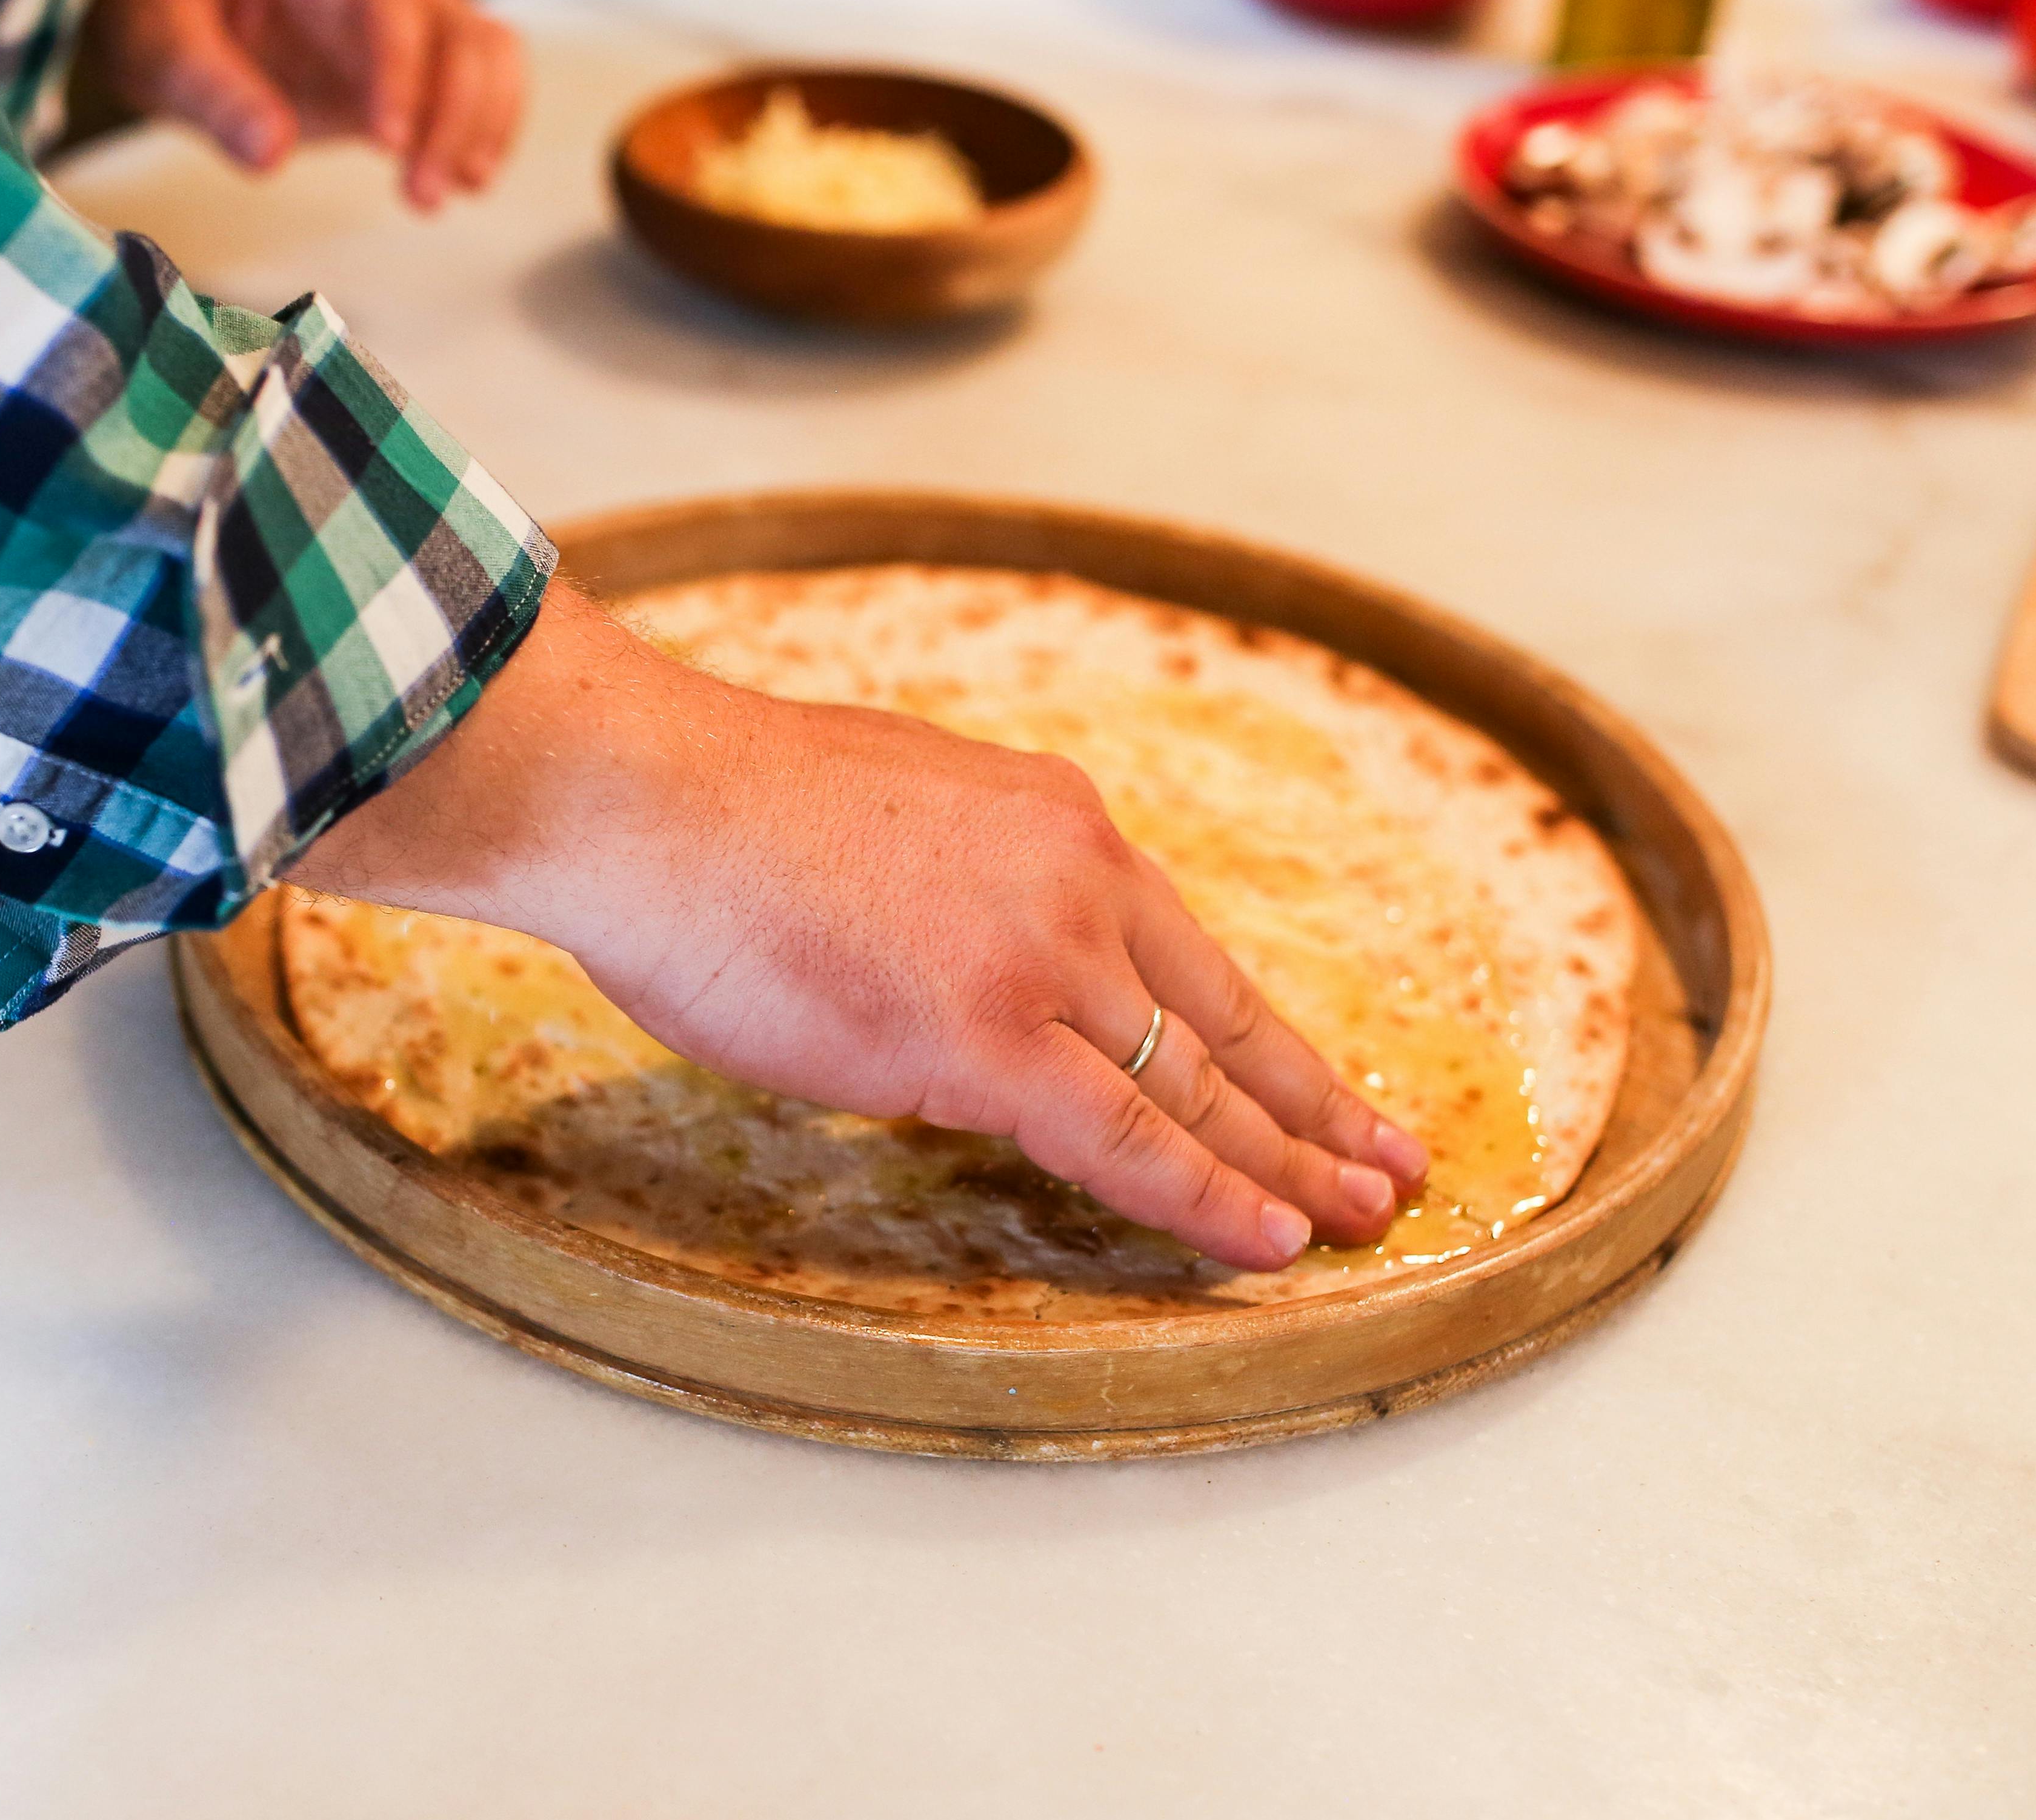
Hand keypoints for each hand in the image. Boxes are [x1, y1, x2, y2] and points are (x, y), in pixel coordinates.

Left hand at [83, 0, 523, 207]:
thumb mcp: (158, 41)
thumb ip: (212, 93)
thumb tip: (269, 155)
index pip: (389, 3)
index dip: (402, 72)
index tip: (387, 145)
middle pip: (459, 28)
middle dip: (454, 116)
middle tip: (420, 197)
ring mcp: (396, 18)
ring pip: (486, 51)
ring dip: (482, 125)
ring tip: (449, 194)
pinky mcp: (403, 65)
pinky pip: (475, 83)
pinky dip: (482, 131)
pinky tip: (462, 183)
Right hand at [291, 592, 1429, 1271]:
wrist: (645, 795)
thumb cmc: (721, 814)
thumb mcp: (894, 815)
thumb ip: (964, 886)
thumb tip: (962, 956)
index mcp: (1052, 822)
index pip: (1186, 955)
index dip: (1262, 1035)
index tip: (1319, 1083)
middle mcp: (1075, 879)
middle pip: (1223, 1018)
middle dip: (1313, 1103)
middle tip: (1389, 1164)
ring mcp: (1038, 957)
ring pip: (1195, 1084)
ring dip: (1285, 1161)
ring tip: (1358, 1219)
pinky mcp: (985, 1034)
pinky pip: (1123, 1136)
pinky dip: (1205, 1195)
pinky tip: (1269, 1241)